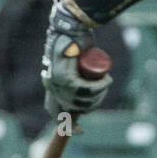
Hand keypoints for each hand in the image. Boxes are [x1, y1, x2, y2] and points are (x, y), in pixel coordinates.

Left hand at [40, 0, 110, 118]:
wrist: (71, 27)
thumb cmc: (73, 41)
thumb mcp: (72, 60)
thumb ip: (73, 70)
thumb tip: (83, 83)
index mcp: (50, 84)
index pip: (56, 112)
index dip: (68, 125)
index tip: (80, 130)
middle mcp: (51, 86)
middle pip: (72, 110)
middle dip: (89, 107)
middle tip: (102, 93)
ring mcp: (57, 83)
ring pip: (81, 100)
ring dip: (98, 95)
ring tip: (106, 83)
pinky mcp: (66, 77)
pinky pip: (85, 89)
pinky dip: (98, 88)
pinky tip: (106, 81)